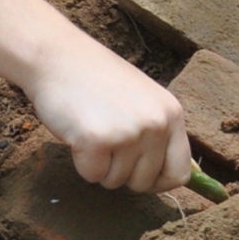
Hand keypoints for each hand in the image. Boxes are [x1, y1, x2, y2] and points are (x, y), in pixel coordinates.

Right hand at [22, 32, 192, 193]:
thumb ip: (158, 132)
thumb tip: (177, 177)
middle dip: (122, 172)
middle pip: (145, 182)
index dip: (157, 182)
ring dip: (100, 164)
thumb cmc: (98, 80)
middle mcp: (156, 124)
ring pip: (115, 182)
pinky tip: (78, 131)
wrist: (58, 57)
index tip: (138, 175)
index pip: (180, 172)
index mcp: (172, 114)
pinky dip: (81, 161)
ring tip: (93, 127)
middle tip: (107, 138)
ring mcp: (128, 132)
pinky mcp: (98, 140)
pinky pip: (92, 176)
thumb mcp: (143, 100)